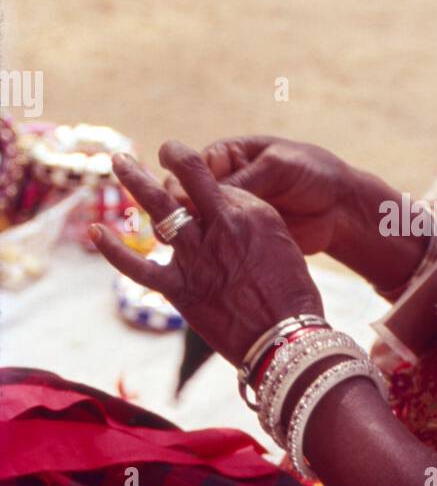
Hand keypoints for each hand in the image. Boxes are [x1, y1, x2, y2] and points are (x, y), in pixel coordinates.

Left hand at [92, 140, 323, 367]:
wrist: (285, 338)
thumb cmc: (292, 294)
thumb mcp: (282, 242)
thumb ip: (251, 222)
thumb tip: (223, 213)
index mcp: (250, 213)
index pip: (217, 185)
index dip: (209, 186)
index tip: (205, 191)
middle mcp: (219, 226)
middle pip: (185, 179)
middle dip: (168, 156)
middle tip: (158, 147)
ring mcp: (195, 256)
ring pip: (157, 207)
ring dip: (135, 180)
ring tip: (119, 160)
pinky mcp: (179, 288)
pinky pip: (138, 266)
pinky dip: (113, 250)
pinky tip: (95, 230)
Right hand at [163, 136, 352, 257]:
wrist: (342, 206)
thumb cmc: (313, 174)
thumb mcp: (278, 168)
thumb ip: (243, 180)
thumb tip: (202, 195)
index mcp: (228, 156)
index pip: (190, 168)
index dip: (182, 183)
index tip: (185, 200)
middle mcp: (223, 182)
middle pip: (185, 197)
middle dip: (179, 211)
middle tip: (177, 228)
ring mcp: (228, 212)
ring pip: (194, 224)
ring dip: (187, 235)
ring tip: (184, 249)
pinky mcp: (238, 237)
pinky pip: (214, 244)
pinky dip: (206, 252)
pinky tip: (201, 263)